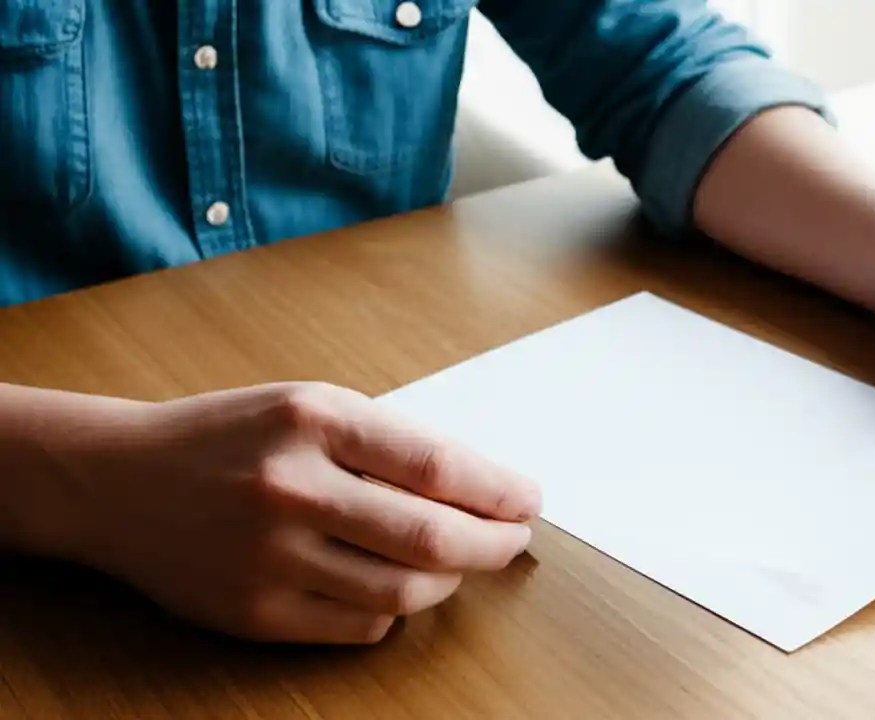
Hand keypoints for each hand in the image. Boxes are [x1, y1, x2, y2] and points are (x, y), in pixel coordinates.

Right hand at [57, 382, 540, 643]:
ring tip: (457, 562)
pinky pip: (360, 625)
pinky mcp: (253, 613)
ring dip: (449, 580)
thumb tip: (480, 488)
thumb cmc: (229, 436)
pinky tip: (395, 585)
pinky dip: (395, 609)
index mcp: (312, 419)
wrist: (116, 481)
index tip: (527, 500)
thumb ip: (386, 442)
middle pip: (430, 536)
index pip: (437, 465)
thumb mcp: (306, 406)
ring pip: (403, 590)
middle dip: (494, 544)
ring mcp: (269, 557)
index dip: (499, 490)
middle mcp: (291, 487)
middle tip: (514, 540)